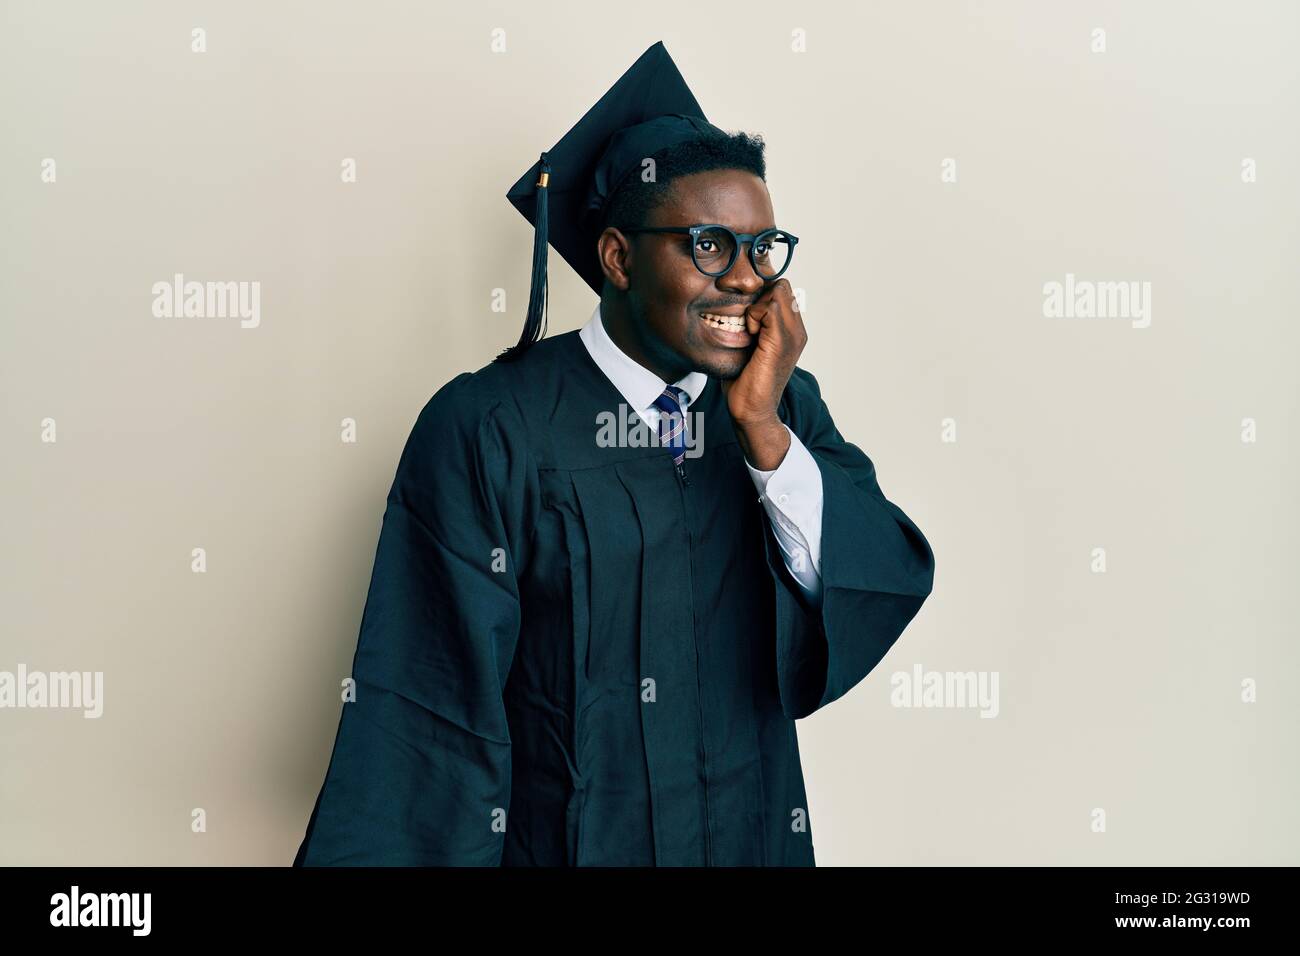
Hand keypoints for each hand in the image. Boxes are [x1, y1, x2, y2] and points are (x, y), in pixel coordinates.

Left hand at [721, 279, 806, 468]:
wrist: (752, 410)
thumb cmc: (745, 383)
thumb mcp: (748, 347)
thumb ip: (749, 326)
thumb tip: (731, 308)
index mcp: (792, 331)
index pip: (781, 290)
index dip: (761, 295)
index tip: (746, 315)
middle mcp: (797, 330)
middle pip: (781, 286)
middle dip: (760, 296)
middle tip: (748, 321)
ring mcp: (793, 335)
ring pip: (778, 291)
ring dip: (757, 305)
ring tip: (749, 329)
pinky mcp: (782, 340)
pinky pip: (770, 306)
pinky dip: (755, 314)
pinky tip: (749, 333)